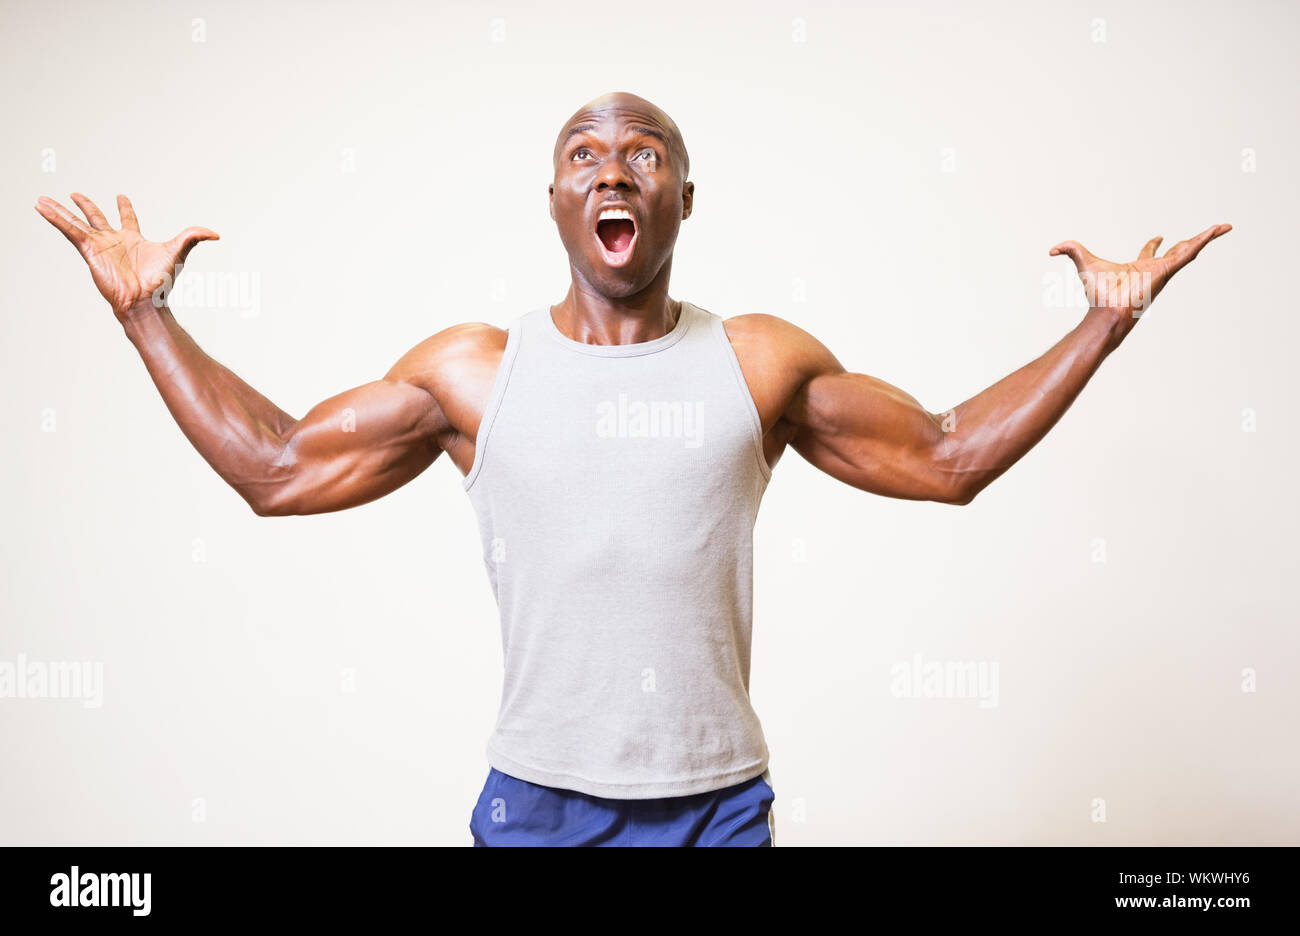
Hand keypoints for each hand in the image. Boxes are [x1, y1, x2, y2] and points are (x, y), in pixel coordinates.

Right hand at [35, 193, 218, 322]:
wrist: (144, 300)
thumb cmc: (161, 281)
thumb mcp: (178, 252)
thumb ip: (194, 238)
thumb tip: (216, 234)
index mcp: (133, 240)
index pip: (127, 219)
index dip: (124, 207)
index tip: (121, 196)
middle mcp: (114, 241)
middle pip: (96, 218)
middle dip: (86, 206)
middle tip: (75, 194)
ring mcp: (99, 245)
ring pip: (76, 223)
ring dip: (60, 211)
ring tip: (42, 199)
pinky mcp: (89, 250)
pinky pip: (69, 230)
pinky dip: (55, 218)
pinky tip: (41, 207)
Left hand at [1049, 223, 1231, 324]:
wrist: (1107, 312)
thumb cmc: (1097, 294)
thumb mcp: (1083, 262)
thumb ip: (1069, 251)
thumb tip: (1051, 249)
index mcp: (1138, 267)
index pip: (1149, 253)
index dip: (1154, 244)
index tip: (1159, 236)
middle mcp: (1154, 269)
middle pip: (1176, 251)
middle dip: (1190, 242)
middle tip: (1207, 231)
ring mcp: (1164, 270)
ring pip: (1190, 250)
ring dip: (1207, 238)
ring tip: (1225, 227)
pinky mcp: (1169, 270)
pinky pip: (1191, 252)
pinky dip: (1205, 240)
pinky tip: (1218, 230)